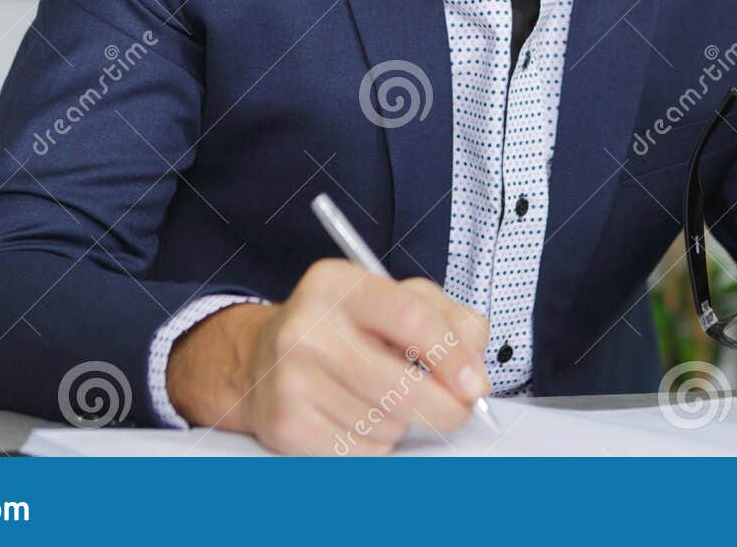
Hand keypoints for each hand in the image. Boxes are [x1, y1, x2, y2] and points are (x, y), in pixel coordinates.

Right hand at [166, 258, 489, 454]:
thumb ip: (448, 320)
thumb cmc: (341, 327)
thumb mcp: (391, 300)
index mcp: (338, 284)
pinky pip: (361, 451)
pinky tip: (360, 418)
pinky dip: (376, 443)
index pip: (411, 318)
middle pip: (401, 385)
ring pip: (385, 423)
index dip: (454, 356)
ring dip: (403, 422)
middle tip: (458, 410)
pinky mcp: (286, 425)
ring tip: (384, 399)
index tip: (476, 384)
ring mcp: (291, 379)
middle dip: (444, 408)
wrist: (260, 360)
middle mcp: (307, 327)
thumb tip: (474, 373)